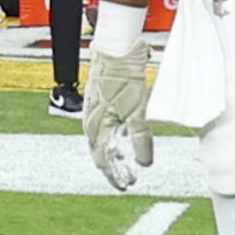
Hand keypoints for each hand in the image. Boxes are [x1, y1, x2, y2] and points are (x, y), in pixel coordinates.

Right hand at [85, 41, 153, 191]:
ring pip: (100, 140)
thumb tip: (144, 163)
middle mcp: (90, 122)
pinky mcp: (98, 100)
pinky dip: (112, 137)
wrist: (116, 50)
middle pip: (100, 153)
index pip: (103, 161)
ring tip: (126, 159)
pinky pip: (102, 126)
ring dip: (113, 152)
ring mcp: (92, 110)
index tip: (126, 185)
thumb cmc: (124, 79)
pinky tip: (122, 134)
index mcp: (96, 128)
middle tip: (129, 177)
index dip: (115, 176)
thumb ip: (140, 139)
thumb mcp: (137, 112)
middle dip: (114, 167)